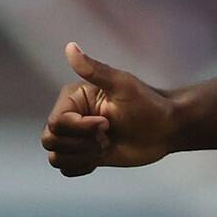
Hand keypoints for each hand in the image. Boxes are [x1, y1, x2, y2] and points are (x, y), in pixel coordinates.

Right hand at [40, 42, 175, 174]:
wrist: (166, 129)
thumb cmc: (148, 104)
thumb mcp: (122, 85)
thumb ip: (94, 69)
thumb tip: (70, 47)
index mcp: (73, 99)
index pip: (57, 122)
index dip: (80, 129)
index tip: (107, 124)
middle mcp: (71, 116)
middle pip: (51, 140)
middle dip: (82, 144)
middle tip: (108, 137)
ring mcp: (77, 137)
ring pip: (57, 157)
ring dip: (83, 156)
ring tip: (106, 145)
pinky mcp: (85, 154)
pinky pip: (66, 168)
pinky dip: (81, 166)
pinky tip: (101, 158)